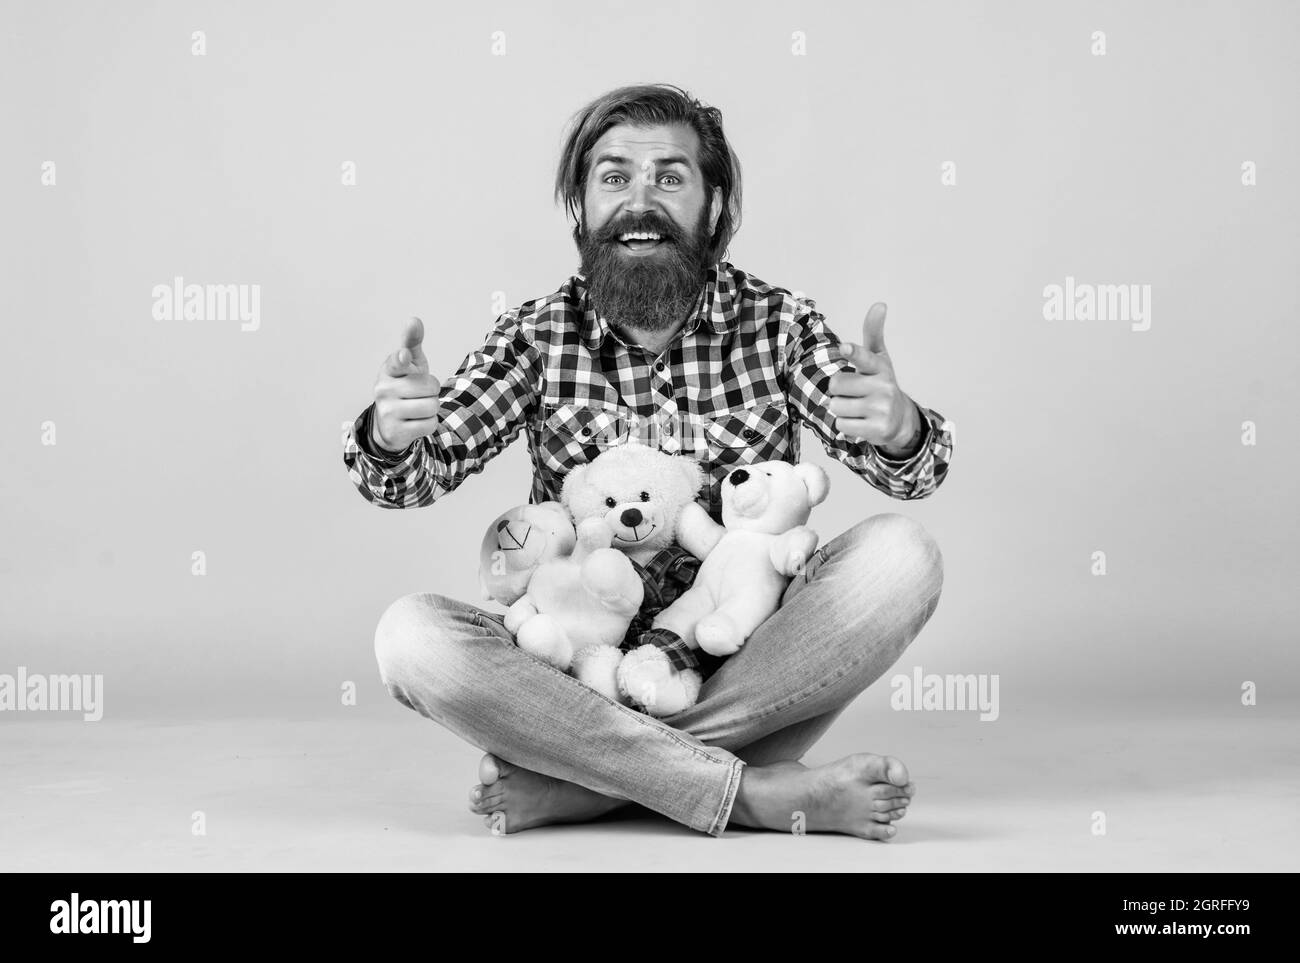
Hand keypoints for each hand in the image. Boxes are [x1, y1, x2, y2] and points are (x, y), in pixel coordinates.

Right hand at [371, 316, 441, 453]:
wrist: (390, 423)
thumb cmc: (405, 386)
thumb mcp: (409, 364)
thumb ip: (412, 342)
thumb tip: (413, 320)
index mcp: (389, 369)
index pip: (397, 362)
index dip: (402, 359)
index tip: (404, 357)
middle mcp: (383, 389)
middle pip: (430, 386)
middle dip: (432, 390)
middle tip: (419, 393)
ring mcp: (387, 411)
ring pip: (432, 406)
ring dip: (432, 408)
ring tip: (418, 407)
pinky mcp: (396, 432)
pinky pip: (430, 425)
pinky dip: (429, 424)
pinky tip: (415, 422)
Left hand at [827, 302, 921, 455]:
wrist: (900, 419)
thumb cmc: (881, 383)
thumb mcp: (878, 359)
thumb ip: (873, 332)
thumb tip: (880, 304)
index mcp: (879, 367)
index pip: (864, 358)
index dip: (853, 353)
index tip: (844, 348)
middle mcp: (883, 386)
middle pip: (835, 385)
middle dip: (839, 391)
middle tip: (855, 393)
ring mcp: (882, 408)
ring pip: (836, 406)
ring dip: (841, 409)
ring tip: (858, 408)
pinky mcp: (878, 429)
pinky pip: (842, 425)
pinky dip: (846, 426)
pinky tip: (861, 422)